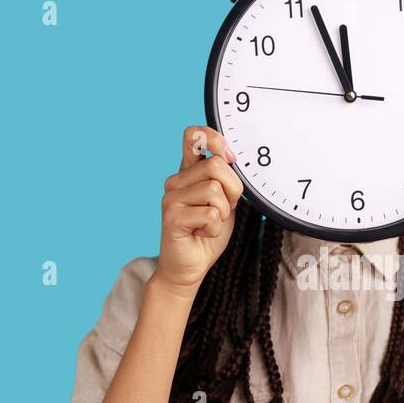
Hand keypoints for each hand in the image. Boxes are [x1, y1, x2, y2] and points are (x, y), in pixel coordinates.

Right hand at [154, 125, 243, 296]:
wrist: (188, 267)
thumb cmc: (206, 234)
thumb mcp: (223, 202)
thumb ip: (225, 180)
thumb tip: (230, 159)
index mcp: (187, 172)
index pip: (194, 135)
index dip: (215, 139)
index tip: (231, 158)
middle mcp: (176, 181)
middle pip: (216, 165)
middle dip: (232, 190)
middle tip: (224, 209)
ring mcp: (171, 197)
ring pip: (215, 190)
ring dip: (223, 212)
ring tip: (210, 223)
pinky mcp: (172, 217)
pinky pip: (210, 214)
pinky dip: (215, 228)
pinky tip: (203, 233)